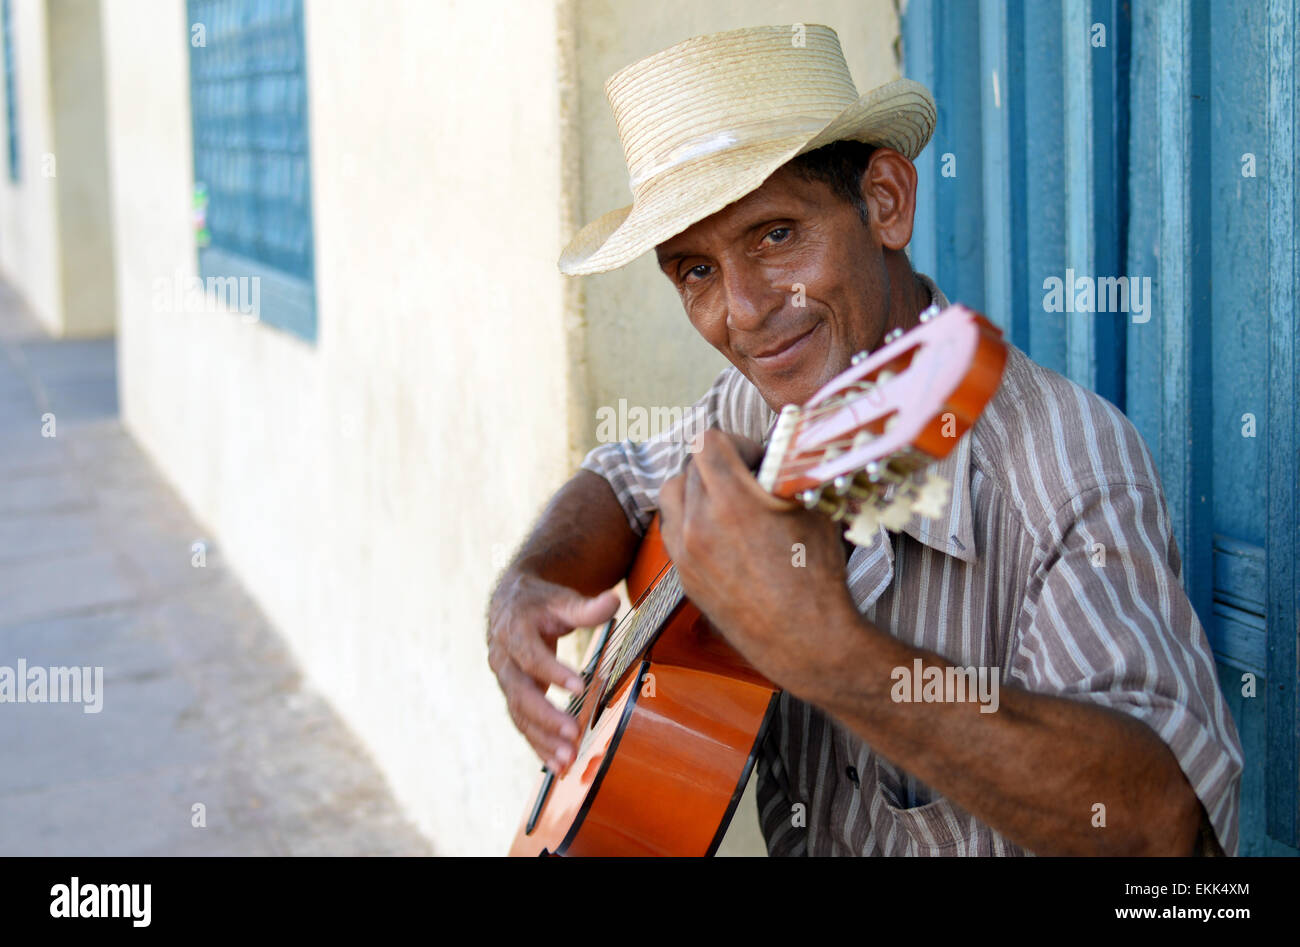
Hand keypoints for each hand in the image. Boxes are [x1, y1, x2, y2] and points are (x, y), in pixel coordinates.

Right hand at [487, 573, 619, 771]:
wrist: (509, 607)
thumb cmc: (539, 604)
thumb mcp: (561, 600)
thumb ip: (586, 607)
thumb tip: (614, 601)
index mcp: (514, 631)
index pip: (531, 656)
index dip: (552, 672)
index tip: (579, 688)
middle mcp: (504, 660)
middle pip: (521, 692)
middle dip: (547, 716)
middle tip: (573, 734)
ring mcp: (506, 681)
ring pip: (520, 714)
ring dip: (543, 739)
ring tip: (568, 760)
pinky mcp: (513, 697)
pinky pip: (523, 724)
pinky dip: (538, 745)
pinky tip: (557, 764)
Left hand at [658, 430, 856, 696]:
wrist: (804, 640)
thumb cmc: (816, 578)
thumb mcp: (812, 510)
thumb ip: (789, 474)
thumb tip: (784, 453)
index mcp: (731, 501)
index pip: (708, 441)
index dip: (736, 442)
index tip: (755, 458)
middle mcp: (699, 524)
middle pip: (689, 467)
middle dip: (719, 466)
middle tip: (747, 481)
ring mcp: (685, 552)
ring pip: (671, 495)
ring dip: (694, 489)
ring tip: (726, 502)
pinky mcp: (684, 575)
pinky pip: (672, 530)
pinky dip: (689, 521)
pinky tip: (719, 532)